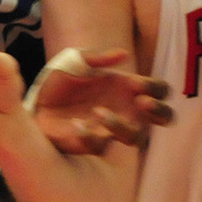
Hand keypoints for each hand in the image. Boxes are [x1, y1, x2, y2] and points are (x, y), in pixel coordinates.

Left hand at [29, 48, 173, 154]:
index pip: (159, 90)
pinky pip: (102, 147)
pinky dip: (90, 136)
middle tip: (141, 103)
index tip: (136, 85)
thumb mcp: (75, 60)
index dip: (155, 88)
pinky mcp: (95, 145)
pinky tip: (76, 124)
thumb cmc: (61, 80)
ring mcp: (114, 130)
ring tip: (98, 112)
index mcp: (129, 89)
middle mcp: (129, 111)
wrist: (35, 104)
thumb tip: (124, 54)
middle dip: (160, 111)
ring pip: (137, 137)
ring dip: (121, 124)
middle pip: (165, 117)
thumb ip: (98, 57)